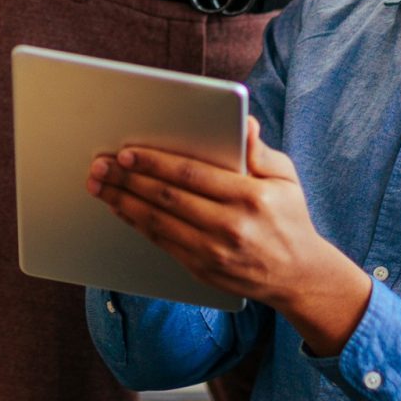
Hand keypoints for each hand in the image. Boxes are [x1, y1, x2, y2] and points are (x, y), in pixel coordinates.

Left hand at [88, 118, 373, 356]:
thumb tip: (246, 124)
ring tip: (100, 186)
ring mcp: (214, 252)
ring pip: (158, 222)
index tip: (127, 153)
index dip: (156, 163)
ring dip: (123, 202)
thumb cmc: (289, 218)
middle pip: (167, 197)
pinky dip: (137, 224)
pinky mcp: (202, 270)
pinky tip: (121, 209)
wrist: (299, 276)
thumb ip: (261, 151)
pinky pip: (161, 243)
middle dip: (128, 179)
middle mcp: (230, 226)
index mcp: (250, 197)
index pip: (192, 175)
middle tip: (100, 165)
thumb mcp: (286, 179)